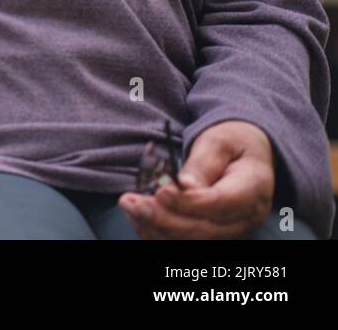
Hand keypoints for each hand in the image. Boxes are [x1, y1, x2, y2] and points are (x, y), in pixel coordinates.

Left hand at [118, 120, 274, 238]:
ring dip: (155, 226)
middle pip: (204, 229)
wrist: (245, 154)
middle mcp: (245, 218)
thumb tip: (184, 186)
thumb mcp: (218, 141)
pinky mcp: (213, 233)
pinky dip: (157, 231)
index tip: (160, 191)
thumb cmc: (232, 142)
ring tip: (129, 205)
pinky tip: (137, 215)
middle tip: (131, 201)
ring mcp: (230, 230)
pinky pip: (183, 240)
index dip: (189, 202)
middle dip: (163, 218)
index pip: (221, 203)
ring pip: (191, 240)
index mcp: (253, 189)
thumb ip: (202, 164)